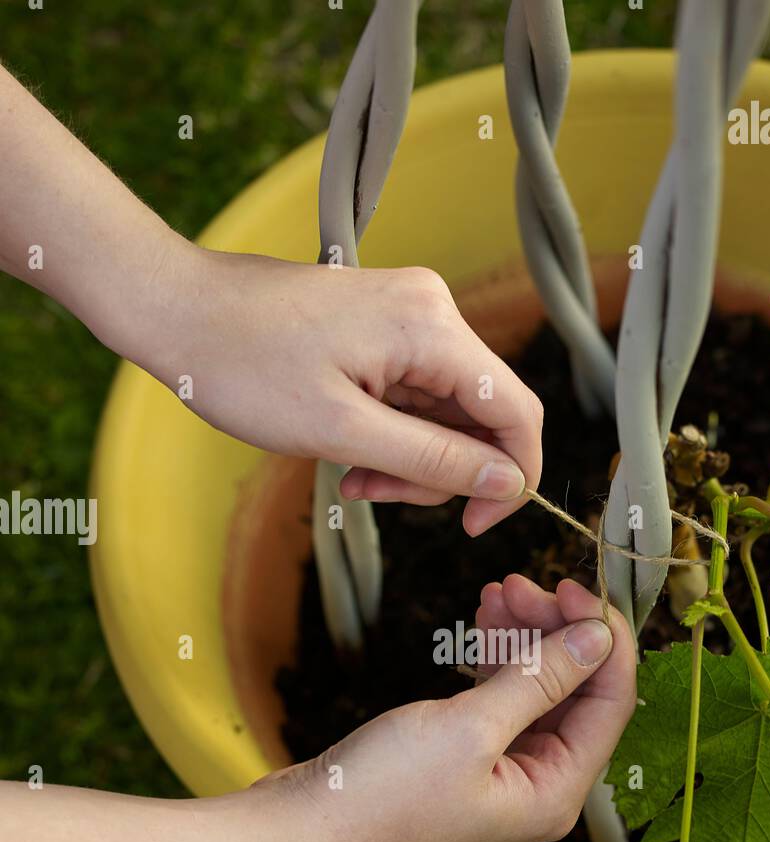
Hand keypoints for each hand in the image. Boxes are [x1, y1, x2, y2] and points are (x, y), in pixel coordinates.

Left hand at [0, 64, 539, 535]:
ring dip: (409, 459)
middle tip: (378, 497)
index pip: (517, 411)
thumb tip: (506, 484)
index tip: (475, 527)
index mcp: (432, 327)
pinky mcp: (384, 327)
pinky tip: (347, 454)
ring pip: (446, 412)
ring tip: (351, 478)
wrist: (177, 310)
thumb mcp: (343, 432)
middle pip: (482, 415)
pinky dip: (390, 435)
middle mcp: (433, 312)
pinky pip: (414, 396)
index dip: (511, 478)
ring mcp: (409, 315)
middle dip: (442, 472)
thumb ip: (433, 460)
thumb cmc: (245, 367)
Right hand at [260, 576, 635, 841]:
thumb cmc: (383, 793)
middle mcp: (540, 790)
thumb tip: (600, 637)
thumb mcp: (469, 727)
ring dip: (525, 638)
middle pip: (577, 693)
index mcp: (556, 793)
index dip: (603, 638)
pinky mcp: (467, 764)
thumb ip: (541, 678)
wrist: (302, 832)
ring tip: (497, 590)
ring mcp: (503, 777)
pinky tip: (481, 622)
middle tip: (521, 583)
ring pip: (537, 692)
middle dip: (557, 631)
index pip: (611, 703)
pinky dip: (496, 660)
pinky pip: (501, 702)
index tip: (573, 585)